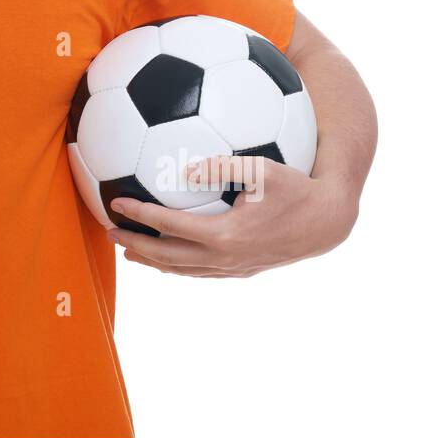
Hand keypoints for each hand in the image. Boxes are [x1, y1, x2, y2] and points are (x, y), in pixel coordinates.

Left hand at [106, 154, 358, 277]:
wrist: (328, 221)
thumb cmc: (295, 187)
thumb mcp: (261, 168)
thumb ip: (222, 166)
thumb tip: (186, 167)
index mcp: (224, 234)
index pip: (169, 226)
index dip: (139, 215)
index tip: (116, 204)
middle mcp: (225, 257)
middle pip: (168, 256)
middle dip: (136, 246)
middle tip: (110, 233)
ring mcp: (235, 268)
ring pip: (183, 269)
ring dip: (154, 261)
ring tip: (129, 252)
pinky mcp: (244, 270)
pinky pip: (202, 272)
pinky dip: (178, 265)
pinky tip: (168, 256)